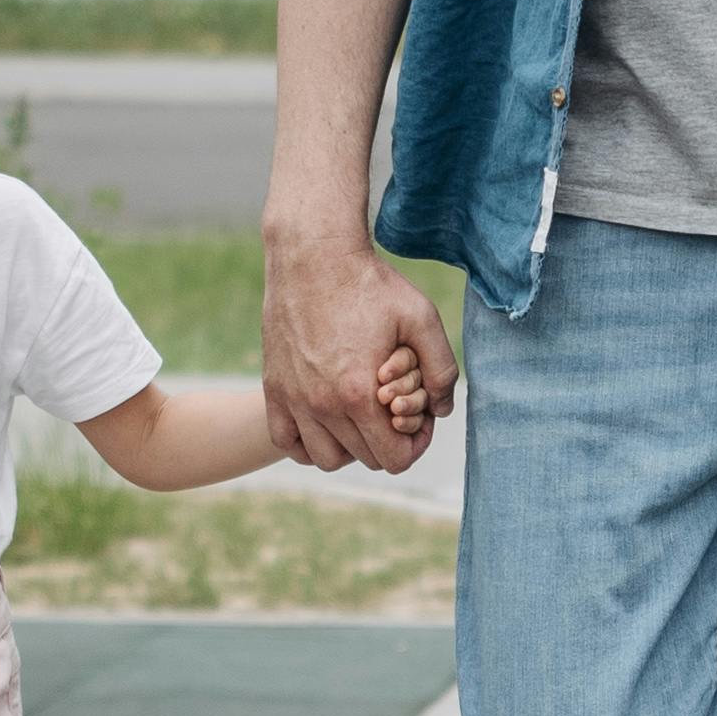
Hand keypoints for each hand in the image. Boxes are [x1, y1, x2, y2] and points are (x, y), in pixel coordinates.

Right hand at [264, 229, 456, 474]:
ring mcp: (294, 399)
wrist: (312, 256)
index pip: (394, 459)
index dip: (415, 445)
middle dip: (388, 441)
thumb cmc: (369, 284)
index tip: (418, 419)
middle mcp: (323, 405)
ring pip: (326, 458)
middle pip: (365, 459)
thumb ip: (441, 368)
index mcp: (359, 395)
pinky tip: (327, 420)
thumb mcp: (421, 317)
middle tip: (395, 410)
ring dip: (350, 447)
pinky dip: (307, 443)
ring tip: (363, 417)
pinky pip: (287, 443)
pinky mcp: (273, 389)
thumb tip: (443, 409)